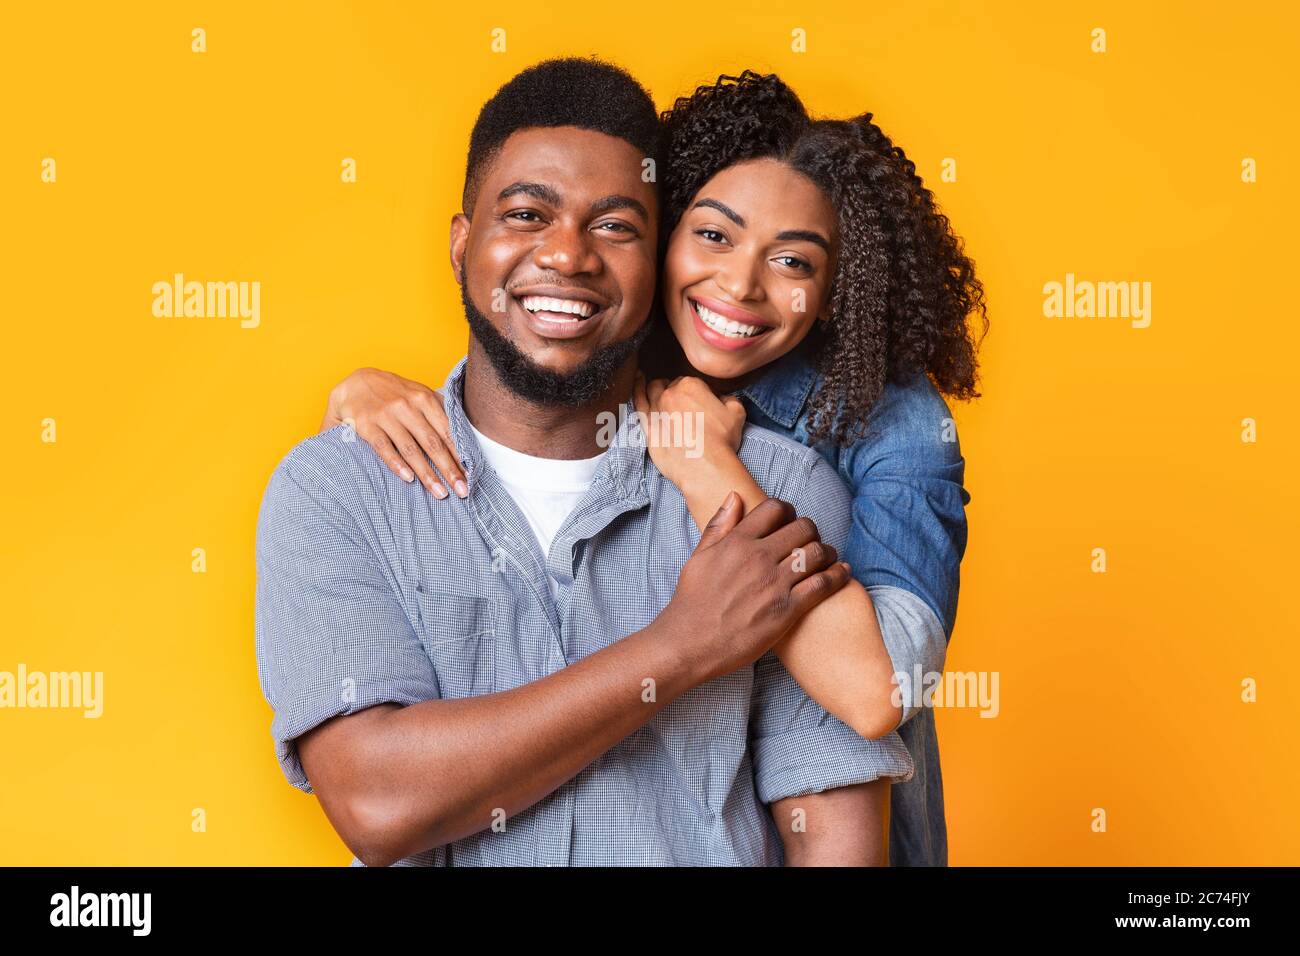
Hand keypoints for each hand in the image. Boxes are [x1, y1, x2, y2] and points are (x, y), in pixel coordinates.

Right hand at [322, 368, 465, 498]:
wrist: (355, 383)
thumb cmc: (394, 392)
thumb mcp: (418, 393)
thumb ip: (439, 410)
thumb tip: (465, 433)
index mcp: (424, 399)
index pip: (447, 431)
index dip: (461, 455)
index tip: (471, 475)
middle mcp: (407, 406)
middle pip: (433, 443)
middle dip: (450, 469)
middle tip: (462, 490)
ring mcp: (386, 416)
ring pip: (411, 450)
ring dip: (427, 474)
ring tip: (440, 493)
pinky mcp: (367, 425)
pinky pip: (384, 448)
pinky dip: (397, 464)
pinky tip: (409, 479)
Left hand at [634, 373, 745, 489]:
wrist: (705, 465)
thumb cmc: (721, 440)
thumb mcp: (736, 412)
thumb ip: (729, 398)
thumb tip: (723, 398)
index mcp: (691, 385)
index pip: (688, 381)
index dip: (693, 390)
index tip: (696, 399)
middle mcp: (670, 394)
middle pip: (668, 385)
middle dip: (672, 388)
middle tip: (677, 398)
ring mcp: (656, 410)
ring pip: (651, 391)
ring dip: (654, 387)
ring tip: (654, 386)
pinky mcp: (648, 427)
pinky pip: (638, 404)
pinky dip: (636, 391)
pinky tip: (636, 384)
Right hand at [657, 493, 852, 682]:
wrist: (689, 643)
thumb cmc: (691, 602)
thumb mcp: (698, 557)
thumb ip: (718, 525)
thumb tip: (735, 497)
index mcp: (737, 542)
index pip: (775, 508)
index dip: (789, 511)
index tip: (791, 521)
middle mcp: (759, 557)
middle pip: (803, 527)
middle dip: (811, 531)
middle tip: (811, 541)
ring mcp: (774, 583)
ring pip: (817, 553)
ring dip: (828, 552)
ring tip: (829, 558)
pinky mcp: (787, 609)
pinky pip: (822, 584)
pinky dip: (838, 576)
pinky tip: (842, 573)